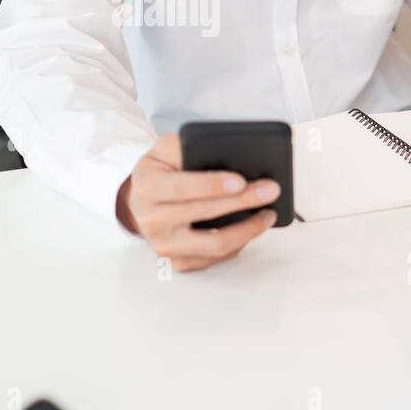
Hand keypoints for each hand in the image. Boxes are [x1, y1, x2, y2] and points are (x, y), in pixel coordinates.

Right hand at [116, 134, 279, 272]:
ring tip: (268, 213)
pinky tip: (252, 228)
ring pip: (214, 244)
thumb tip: (224, 152)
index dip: (212, 185)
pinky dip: (239, 243)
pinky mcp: (177, 262)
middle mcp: (152, 220)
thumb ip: (186, 146)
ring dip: (248, 229)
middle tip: (270, 190)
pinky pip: (215, 258)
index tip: (241, 180)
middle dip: (242, 201)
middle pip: (204, 214)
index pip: (182, 187)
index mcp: (148, 187)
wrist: (140, 202)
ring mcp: (164, 245)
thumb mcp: (165, 150)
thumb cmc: (160, 172)